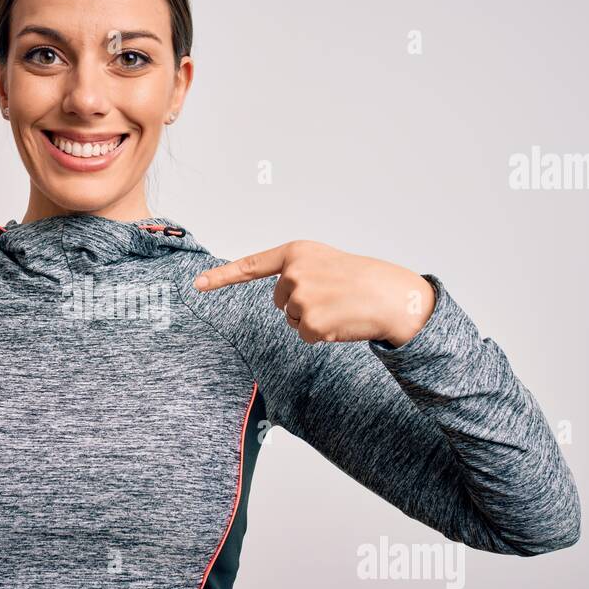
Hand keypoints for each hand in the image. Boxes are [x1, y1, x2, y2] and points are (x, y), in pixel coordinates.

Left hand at [192, 240, 435, 346]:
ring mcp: (301, 298)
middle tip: (333, 296)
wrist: (391, 295)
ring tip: (339, 307)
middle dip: (301, 304)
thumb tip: (283, 300)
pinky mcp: (310, 322)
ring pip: (292, 321)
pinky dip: (322, 334)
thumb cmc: (360, 279)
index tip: (197, 284)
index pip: (251, 266)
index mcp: (296, 252)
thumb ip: (297, 272)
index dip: (221, 277)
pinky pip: (305, 336)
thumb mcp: (324, 262)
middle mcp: (294, 272)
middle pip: (279, 302)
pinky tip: (341, 322)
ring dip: (314, 320)